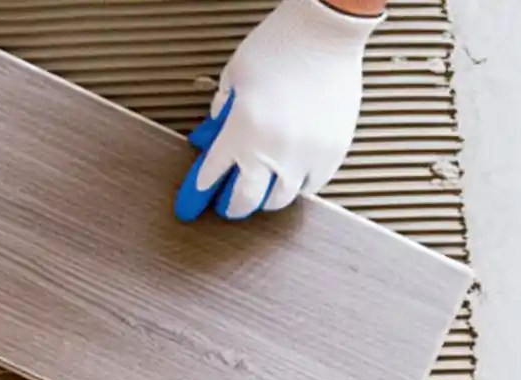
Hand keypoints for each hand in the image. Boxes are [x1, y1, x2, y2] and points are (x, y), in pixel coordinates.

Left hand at [175, 0, 381, 221]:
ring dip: (263, 198)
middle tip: (223, 205)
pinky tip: (287, 179)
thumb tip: (210, 137)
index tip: (189, 206)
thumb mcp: (234, 77)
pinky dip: (295, 187)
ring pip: (279, 200)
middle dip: (229, 207)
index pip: (211, 176)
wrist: (326, 31)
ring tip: (257, 190)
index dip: (195, 195)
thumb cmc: (281, 45)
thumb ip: (220, 113)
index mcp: (242, 129)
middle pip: (244, 201)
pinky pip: (310, 187)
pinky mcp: (332, 152)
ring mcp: (306, 154)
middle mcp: (273, 149)